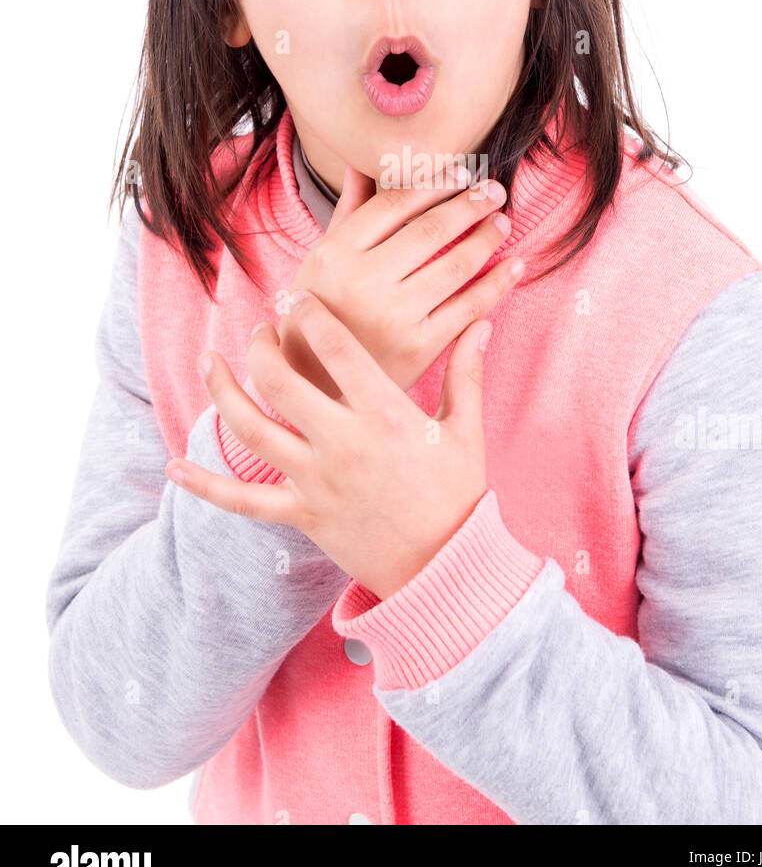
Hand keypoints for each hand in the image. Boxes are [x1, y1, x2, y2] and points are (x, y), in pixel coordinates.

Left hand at [167, 291, 492, 599]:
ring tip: (211, 361)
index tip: (297, 297)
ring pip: (250, 428)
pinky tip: (173, 467)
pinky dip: (204, 484)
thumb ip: (466, 372)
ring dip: (222, 390)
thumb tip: (482, 321)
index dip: (310, 315)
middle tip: (261, 329)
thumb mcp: (467, 430)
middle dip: (261, 346)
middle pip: (279, 380)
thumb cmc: (459, 496)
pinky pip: (241, 500)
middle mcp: (342, 442)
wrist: (445, 569)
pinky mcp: (301, 514)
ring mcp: (316, 480)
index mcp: (384, 414)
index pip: (336, 348)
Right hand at [277, 160, 523, 399]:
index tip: (462, 174)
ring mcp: (393, 317)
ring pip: (456, 266)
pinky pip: (468, 308)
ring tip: (503, 224)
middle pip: (431, 230)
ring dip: (487, 238)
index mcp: (335, 253)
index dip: (434, 184)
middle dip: (471, 205)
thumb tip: (363, 163)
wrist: (312, 385)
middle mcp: (363, 282)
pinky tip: (513, 266)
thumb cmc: (319, 313)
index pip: (395, 204)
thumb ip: (348, 213)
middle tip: (496, 192)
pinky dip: (497, 284)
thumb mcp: (320, 260)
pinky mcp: (418, 349)